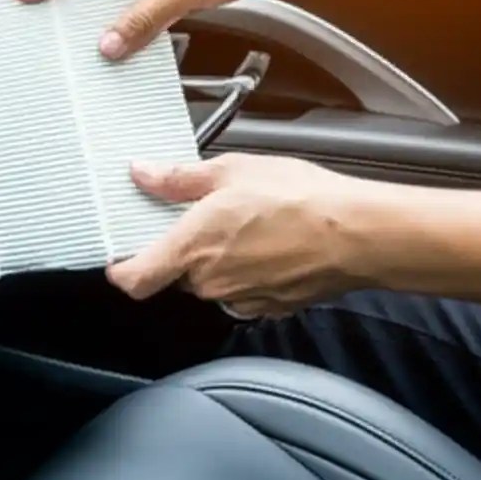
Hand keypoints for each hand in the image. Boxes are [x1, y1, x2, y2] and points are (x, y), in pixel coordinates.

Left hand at [107, 153, 369, 317]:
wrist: (359, 234)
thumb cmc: (300, 200)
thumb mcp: (231, 171)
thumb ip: (179, 179)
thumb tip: (144, 174)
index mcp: (191, 248)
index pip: (133, 279)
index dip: (122, 270)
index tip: (121, 255)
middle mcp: (209, 282)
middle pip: (175, 274)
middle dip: (185, 250)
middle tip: (207, 217)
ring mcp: (240, 299)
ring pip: (211, 282)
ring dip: (219, 260)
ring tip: (248, 225)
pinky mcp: (269, 308)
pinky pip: (243, 291)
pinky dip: (249, 272)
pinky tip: (271, 245)